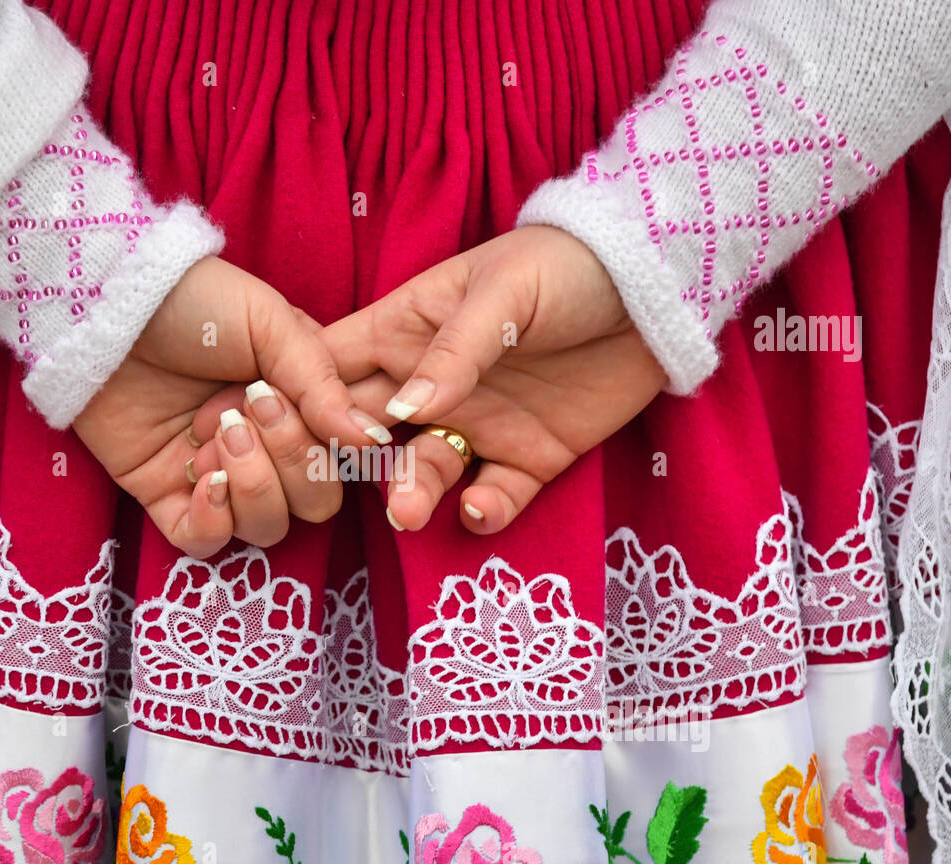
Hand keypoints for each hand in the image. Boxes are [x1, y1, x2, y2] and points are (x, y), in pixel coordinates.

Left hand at [73, 256, 388, 556]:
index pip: (342, 460)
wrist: (108, 304)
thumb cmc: (194, 300)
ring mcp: (218, 475)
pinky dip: (215, 522)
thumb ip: (321, 384)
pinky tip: (206, 480)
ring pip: (266, 528)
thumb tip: (369, 440)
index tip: (307, 413)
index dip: (333, 450)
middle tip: (251, 409)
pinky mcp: (167, 496)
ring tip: (220, 433)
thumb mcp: (271, 322)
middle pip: (314, 503)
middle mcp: (266, 447)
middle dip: (292, 462)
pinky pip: (206, 543)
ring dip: (254, 486)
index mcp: (300, 405)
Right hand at [321, 226, 666, 530]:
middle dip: (346, 462)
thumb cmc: (565, 265)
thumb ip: (455, 349)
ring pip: (424, 471)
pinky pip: (494, 496)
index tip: (293, 430)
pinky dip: (485, 511)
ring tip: (410, 511)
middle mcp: (431, 384)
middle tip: (335, 489)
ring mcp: (478, 424)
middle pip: (365, 430)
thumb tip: (402, 411)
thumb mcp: (504, 290)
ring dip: (411, 493)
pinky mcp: (528, 459)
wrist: (657, 288)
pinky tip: (483, 509)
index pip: (334, 367)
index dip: (306, 399)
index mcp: (407, 330)